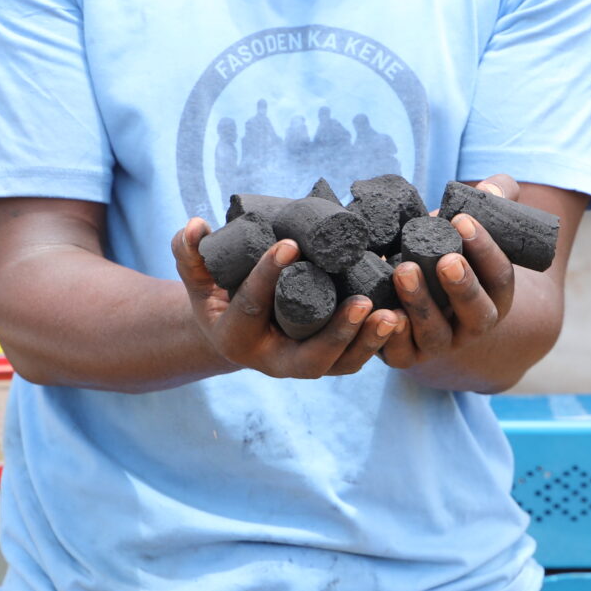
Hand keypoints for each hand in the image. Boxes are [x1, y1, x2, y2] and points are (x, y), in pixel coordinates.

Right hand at [171, 220, 403, 378]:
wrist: (230, 325)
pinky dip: (378, 343)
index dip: (267, 276)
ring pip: (338, 365)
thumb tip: (195, 225)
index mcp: (235, 338)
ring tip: (391, 314)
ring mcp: (302, 365)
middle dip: (336, 333)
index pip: (252, 307)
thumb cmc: (216, 292)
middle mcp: (271, 362)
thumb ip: (189, 251)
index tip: (289, 245)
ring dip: (367, 342)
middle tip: (362, 301)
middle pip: (307, 359)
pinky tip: (400, 318)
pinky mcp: (327, 361)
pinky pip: (354, 360)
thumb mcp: (196, 275)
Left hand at [378, 175, 519, 371]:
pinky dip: (392, 336)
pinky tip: (383, 312)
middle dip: (463, 286)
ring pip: (435, 333)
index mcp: (496, 295)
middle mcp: (473, 324)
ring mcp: (442, 342)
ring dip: (421, 304)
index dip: (486, 250)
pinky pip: (401, 352)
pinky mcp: (407, 354)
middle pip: (476, 312)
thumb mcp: (472, 225)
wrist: (420, 289)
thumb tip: (489, 189)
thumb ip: (491, 200)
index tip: (462, 221)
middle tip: (446, 259)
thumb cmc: (449, 247)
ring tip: (404, 270)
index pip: (500, 276)